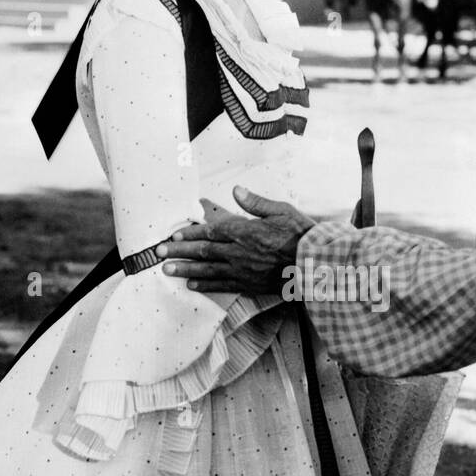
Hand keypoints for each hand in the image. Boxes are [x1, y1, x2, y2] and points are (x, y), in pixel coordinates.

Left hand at [155, 187, 315, 293]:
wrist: (317, 265)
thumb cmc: (302, 235)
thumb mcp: (282, 210)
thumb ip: (256, 202)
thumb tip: (236, 190)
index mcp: (245, 231)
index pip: (210, 231)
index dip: (189, 233)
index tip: (173, 234)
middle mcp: (239, 252)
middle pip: (203, 251)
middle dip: (179, 251)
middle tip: (158, 253)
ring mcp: (243, 270)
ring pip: (208, 270)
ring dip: (185, 270)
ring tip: (167, 270)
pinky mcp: (250, 284)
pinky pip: (223, 285)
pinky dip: (205, 285)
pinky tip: (192, 285)